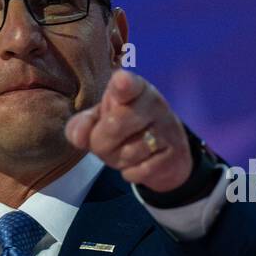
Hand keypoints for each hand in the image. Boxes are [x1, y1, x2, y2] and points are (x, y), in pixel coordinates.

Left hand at [64, 68, 192, 191]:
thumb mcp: (100, 123)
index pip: (128, 85)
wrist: (166, 154)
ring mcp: (168, 128)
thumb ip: (82, 125)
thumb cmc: (126, 130)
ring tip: (125, 153)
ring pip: (128, 153)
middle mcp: (153, 103)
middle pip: (114, 126)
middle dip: (100, 143)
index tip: (121, 82)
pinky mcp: (176, 154)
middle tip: (105, 144)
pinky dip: (132, 173)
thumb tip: (79, 137)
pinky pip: (142, 171)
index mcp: (133, 89)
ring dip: (118, 161)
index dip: (123, 84)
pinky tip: (139, 165)